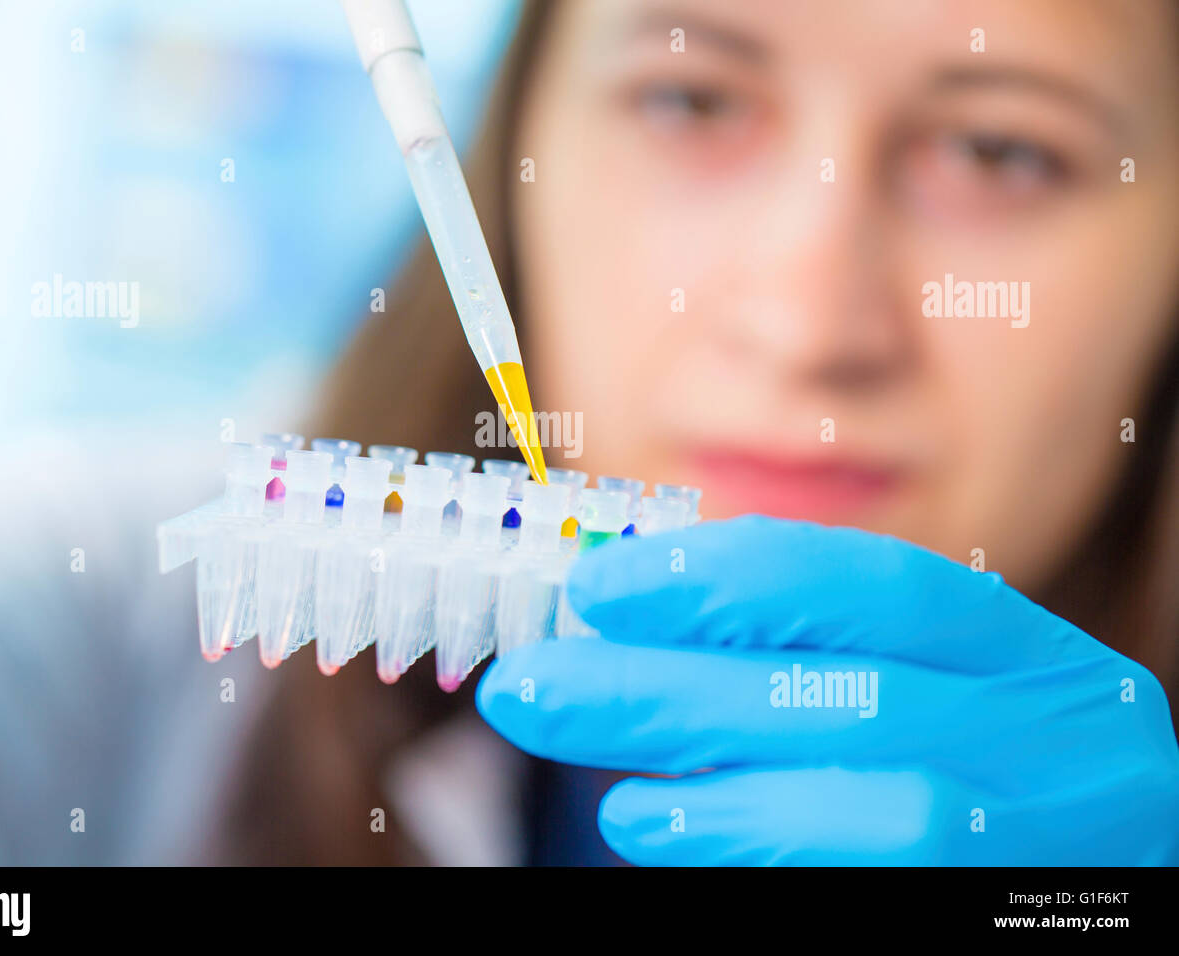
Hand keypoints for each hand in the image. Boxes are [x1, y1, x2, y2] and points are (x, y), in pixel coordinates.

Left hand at [477, 515, 1178, 864]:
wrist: (1123, 889)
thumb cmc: (991, 780)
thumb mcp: (932, 693)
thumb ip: (810, 657)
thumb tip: (634, 627)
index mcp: (1012, 647)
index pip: (863, 580)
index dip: (720, 575)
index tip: (597, 585)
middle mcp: (1043, 722)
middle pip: (833, 681)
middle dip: (661, 674)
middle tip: (529, 682)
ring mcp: (1035, 817)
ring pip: (855, 773)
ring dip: (692, 758)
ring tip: (577, 756)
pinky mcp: (998, 897)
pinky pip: (869, 857)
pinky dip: (748, 835)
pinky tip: (653, 824)